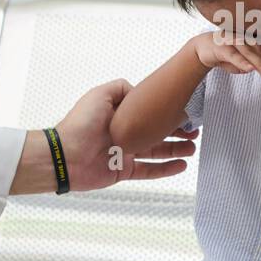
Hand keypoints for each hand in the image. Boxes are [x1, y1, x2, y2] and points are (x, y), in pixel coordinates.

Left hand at [11, 79, 197, 193]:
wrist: (66, 156)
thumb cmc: (80, 124)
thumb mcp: (100, 94)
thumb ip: (121, 88)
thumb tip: (138, 90)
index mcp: (120, 116)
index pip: (149, 113)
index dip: (166, 112)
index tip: (184, 110)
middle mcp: (125, 134)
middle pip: (157, 133)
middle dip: (177, 132)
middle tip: (194, 131)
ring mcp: (125, 154)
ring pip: (157, 152)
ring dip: (176, 150)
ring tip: (193, 147)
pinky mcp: (124, 172)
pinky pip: (149, 171)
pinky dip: (166, 169)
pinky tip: (182, 165)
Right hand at [191, 31, 260, 84]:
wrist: (202, 48)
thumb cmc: (226, 54)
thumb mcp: (243, 61)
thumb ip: (254, 65)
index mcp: (252, 39)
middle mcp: (245, 37)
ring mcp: (233, 40)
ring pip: (250, 53)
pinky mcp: (222, 47)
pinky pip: (234, 55)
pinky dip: (242, 62)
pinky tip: (250, 70)